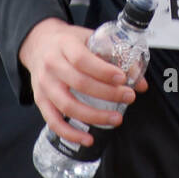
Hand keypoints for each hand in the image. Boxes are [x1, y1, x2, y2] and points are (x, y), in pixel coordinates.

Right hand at [19, 17, 147, 146]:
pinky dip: (70, 134)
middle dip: (108, 93)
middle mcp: (52, 65)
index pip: (82, 59)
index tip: (122, 78)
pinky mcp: (40, 100)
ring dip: (94, 116)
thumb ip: (115, 56)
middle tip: (128, 97)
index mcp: (65, 45)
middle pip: (79, 83)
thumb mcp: (89, 38)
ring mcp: (44, 84)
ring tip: (116, 118)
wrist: (38, 43)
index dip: (103, 71)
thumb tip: (141, 84)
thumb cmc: (67, 42)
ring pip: (68, 105)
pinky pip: (53, 121)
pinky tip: (88, 139)